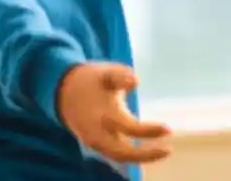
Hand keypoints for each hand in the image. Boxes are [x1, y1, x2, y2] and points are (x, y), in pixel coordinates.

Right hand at [56, 62, 171, 164]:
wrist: (62, 91)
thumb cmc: (90, 80)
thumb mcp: (105, 72)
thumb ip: (121, 75)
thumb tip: (136, 81)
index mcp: (102, 115)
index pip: (129, 128)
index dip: (149, 131)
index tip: (168, 129)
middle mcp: (96, 133)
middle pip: (123, 153)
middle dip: (146, 155)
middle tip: (168, 150)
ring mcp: (94, 141)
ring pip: (119, 157)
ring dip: (141, 157)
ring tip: (162, 150)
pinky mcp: (95, 144)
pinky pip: (115, 154)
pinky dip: (131, 155)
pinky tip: (148, 150)